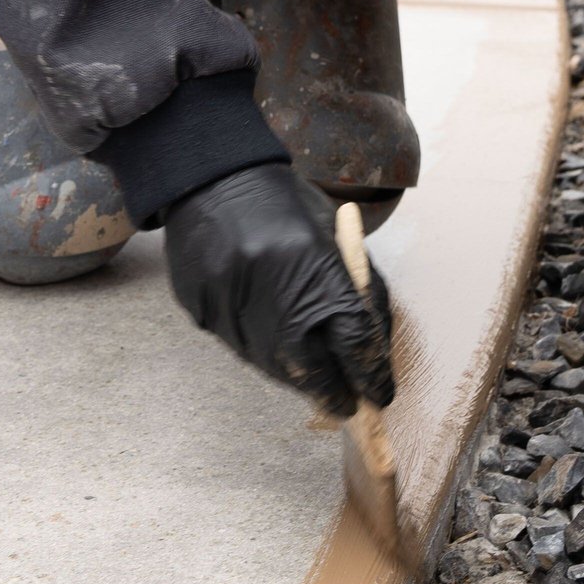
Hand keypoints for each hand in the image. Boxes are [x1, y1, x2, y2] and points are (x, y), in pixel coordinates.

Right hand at [163, 162, 398, 418]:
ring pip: (273, 368)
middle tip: (349, 404)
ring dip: (299, 377)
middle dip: (335, 393)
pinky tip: (272, 340)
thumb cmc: (284, 205)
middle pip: (312, 371)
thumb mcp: (334, 236)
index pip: (353, 341)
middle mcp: (272, 293)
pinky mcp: (203, 312)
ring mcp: (231, 306)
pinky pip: (239, 348)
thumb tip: (375, 351)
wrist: (213, 179)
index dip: (371, 375)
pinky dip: (262, 353)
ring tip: (314, 377)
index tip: (380, 394)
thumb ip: (357, 292)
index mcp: (315, 267)